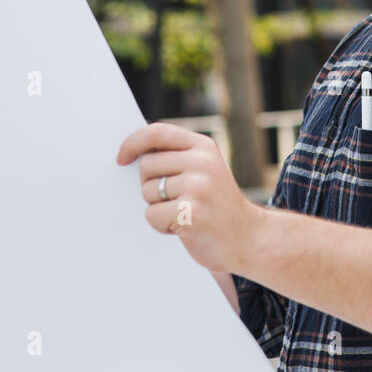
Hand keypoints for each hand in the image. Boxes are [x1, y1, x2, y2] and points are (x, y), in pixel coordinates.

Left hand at [116, 122, 260, 273]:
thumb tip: (134, 152)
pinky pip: (152, 215)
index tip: (121, 158)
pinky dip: (161, 226)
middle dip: (150, 186)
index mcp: (203, 146)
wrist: (249, 238)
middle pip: (146, 166)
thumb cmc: (217, 204)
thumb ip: (176, 157)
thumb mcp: (205, 169)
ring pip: (147, 192)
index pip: (157, 132)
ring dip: (157, 208)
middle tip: (174, 199)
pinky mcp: (190, 213)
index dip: (133, 143)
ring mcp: (197, 187)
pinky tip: (182, 228)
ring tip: (183, 213)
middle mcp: (201, 162)